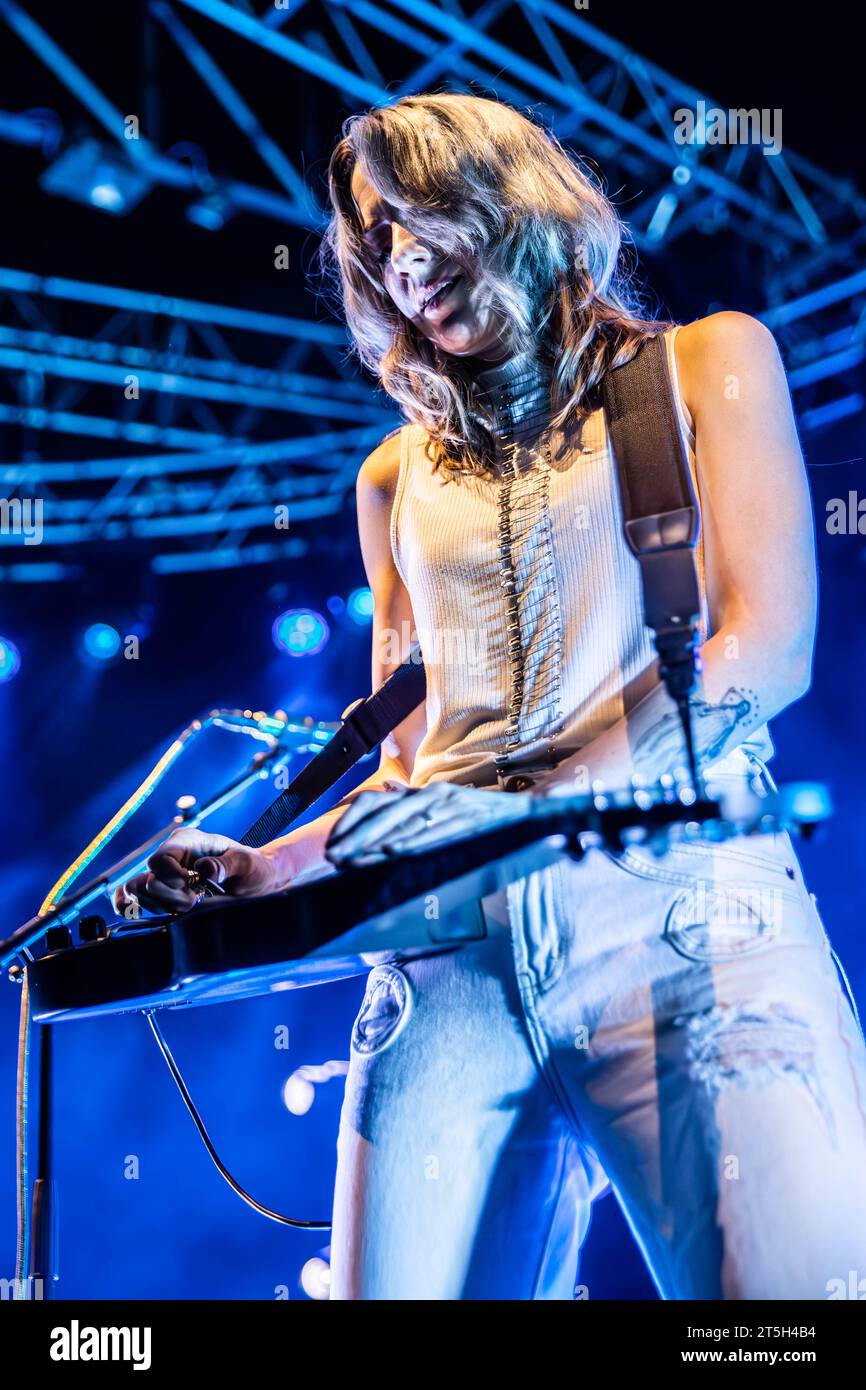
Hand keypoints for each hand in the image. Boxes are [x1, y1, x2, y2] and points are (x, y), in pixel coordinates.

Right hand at [113, 828, 277, 916]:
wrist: (253, 883)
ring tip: (187, 907)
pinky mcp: (158, 892)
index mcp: (185, 841)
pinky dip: (134, 909)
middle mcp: (169, 856)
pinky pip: (128, 899)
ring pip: (136, 892)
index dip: (172, 880)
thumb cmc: (251, 868)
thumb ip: (226, 865)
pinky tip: (157, 914)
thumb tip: (204, 869)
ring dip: (161, 906)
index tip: (194, 889)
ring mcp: (161, 875)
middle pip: (145, 881)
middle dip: (170, 898)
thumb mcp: (245, 864)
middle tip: (195, 902)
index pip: (159, 861)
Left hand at [325, 782, 529, 866]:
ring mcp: (448, 805)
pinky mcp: (465, 818)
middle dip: (355, 838)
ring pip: (404, 824)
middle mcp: (428, 794)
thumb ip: (411, 798)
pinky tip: (393, 854)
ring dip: (376, 844)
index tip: (332, 844)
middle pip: (383, 813)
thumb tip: (387, 786)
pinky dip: (412, 843)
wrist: (522, 812)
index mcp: (417, 793)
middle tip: (334, 859)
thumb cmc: (474, 814)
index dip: (349, 821)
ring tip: (355, 861)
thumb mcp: (439, 803)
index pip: (372, 801)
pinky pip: (432, 833)